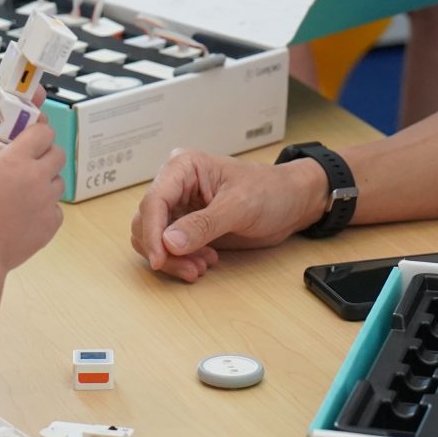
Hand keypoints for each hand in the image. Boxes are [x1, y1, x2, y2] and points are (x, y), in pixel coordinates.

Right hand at [0, 103, 63, 270]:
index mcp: (17, 161)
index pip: (43, 131)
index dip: (35, 131)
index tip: (25, 136)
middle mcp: (37, 179)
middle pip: (57, 153)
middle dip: (44, 153)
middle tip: (23, 162)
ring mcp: (47, 203)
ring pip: (58, 181)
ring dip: (45, 180)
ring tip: (20, 190)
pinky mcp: (51, 225)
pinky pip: (56, 207)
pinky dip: (45, 206)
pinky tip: (23, 212)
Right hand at [130, 148, 325, 281]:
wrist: (291, 203)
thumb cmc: (270, 191)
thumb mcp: (239, 206)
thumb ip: (204, 224)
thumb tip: (169, 242)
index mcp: (184, 167)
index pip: (154, 200)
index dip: (152, 232)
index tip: (159, 259)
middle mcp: (175, 185)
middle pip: (147, 223)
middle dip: (164, 251)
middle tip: (191, 268)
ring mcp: (179, 207)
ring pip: (154, 239)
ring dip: (172, 259)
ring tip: (201, 267)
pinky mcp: (186, 227)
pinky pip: (168, 249)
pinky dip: (180, 261)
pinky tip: (204, 262)